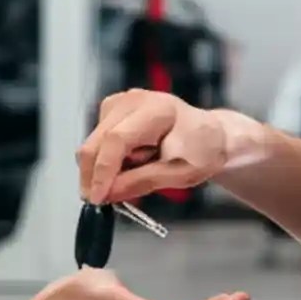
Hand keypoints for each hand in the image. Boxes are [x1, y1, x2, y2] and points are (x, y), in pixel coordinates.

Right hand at [77, 88, 227, 203]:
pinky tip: (128, 162)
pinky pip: (97, 140)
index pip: (117, 139)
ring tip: (133, 173)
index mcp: (159, 110)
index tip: (97, 197)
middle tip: (100, 200)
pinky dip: (105, 159)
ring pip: (93, 142)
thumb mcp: (180, 174)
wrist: (207, 135)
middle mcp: (134, 99)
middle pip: (98, 139)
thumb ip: (142, 182)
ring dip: (102, 167)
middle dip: (93, 174)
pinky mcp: (113, 109)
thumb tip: (107, 194)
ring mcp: (121, 101)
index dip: (103, 170)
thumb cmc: (200, 152)